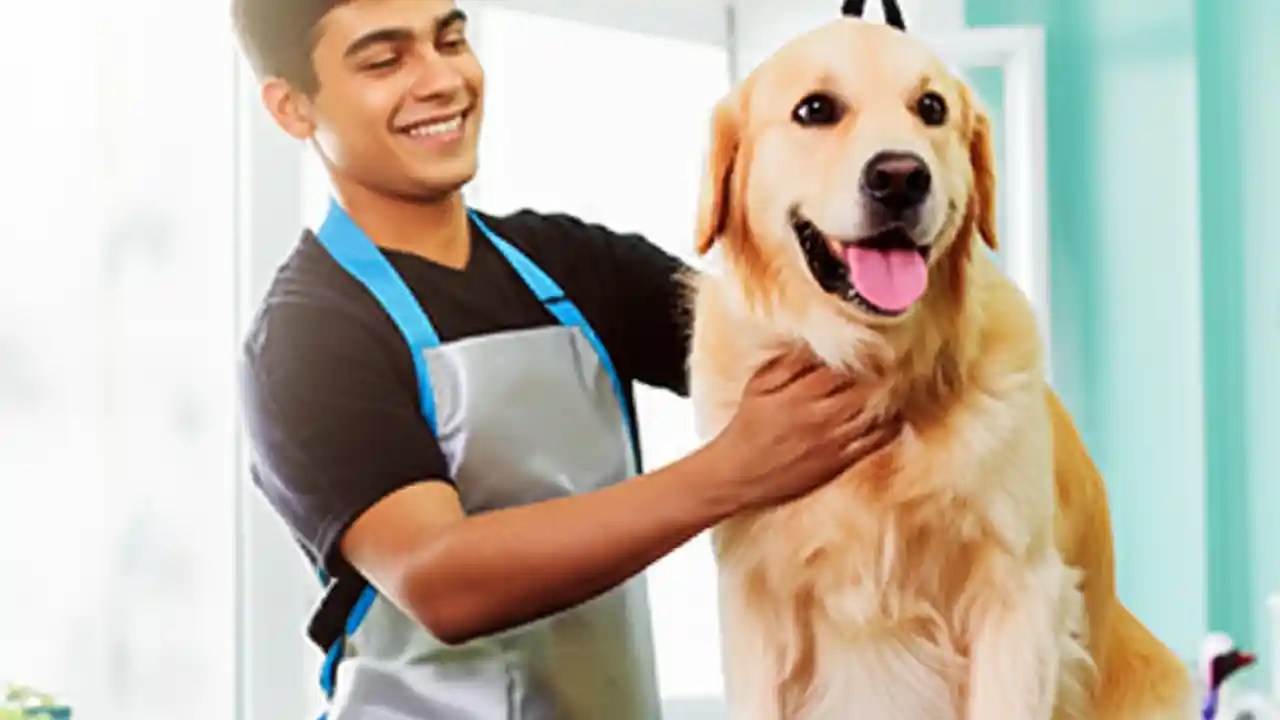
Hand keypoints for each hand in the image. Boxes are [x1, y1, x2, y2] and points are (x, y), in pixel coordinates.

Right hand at [705, 348, 898, 512]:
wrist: (739, 474)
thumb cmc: (747, 428)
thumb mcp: (758, 388)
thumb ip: (786, 365)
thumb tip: (814, 345)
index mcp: (800, 394)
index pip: (842, 367)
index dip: (860, 354)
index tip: (870, 347)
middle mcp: (822, 417)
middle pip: (864, 388)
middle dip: (879, 374)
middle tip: (890, 363)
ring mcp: (834, 441)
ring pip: (874, 413)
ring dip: (887, 397)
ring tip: (895, 385)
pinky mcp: (840, 462)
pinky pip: (875, 442)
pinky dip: (889, 427)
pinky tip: (894, 417)